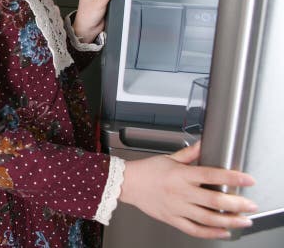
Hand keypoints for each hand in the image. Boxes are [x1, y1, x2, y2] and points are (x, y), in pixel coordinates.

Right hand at [119, 141, 257, 238]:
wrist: (127, 184)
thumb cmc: (147, 170)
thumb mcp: (169, 158)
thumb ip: (190, 153)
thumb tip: (204, 143)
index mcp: (181, 174)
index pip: (211, 174)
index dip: (232, 177)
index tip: (248, 179)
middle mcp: (180, 192)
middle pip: (213, 199)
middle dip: (236, 204)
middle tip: (250, 205)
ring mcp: (177, 207)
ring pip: (207, 217)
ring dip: (229, 221)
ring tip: (243, 220)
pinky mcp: (172, 219)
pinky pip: (194, 229)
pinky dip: (211, 233)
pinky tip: (223, 231)